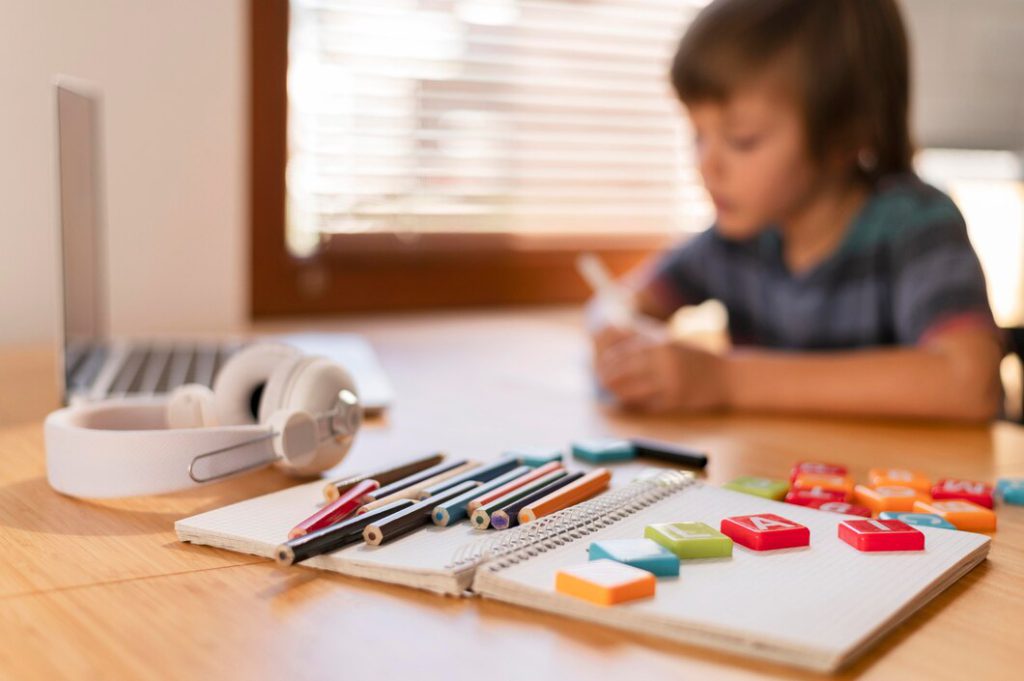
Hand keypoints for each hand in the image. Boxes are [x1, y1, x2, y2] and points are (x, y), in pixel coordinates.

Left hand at [592, 324, 729, 412]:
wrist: (728, 377)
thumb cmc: (695, 358)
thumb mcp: (671, 343)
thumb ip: (645, 344)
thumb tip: (613, 349)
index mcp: (661, 344)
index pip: (623, 353)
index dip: (608, 361)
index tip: (601, 366)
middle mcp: (664, 362)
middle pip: (623, 371)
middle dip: (608, 377)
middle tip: (602, 381)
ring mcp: (670, 382)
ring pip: (632, 390)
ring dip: (619, 392)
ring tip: (614, 392)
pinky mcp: (675, 401)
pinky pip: (646, 403)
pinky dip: (635, 403)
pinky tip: (630, 401)